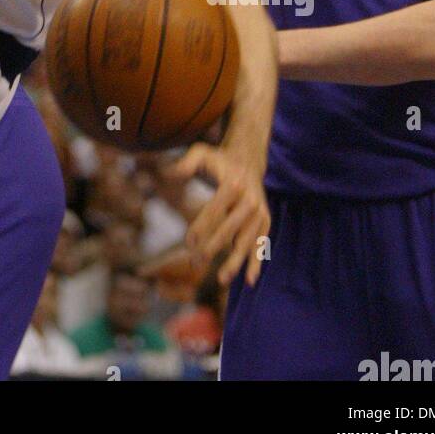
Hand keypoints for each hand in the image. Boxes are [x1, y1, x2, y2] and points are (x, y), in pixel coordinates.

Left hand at [168, 139, 270, 286]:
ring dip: (234, 262)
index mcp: (232, 184)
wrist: (249, 160)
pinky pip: (261, 244)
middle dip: (211, 248)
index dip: (200, 228)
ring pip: (246, 241)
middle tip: (195, 264)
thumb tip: (168, 173)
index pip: (214, 211)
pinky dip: (256, 262)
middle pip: (229, 229)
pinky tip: (250, 281)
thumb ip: (186, 162)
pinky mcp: (265, 221)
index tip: (188, 244)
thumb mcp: (201, 152)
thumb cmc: (219, 159)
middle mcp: (249, 200)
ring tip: (221, 280)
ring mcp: (259, 212)